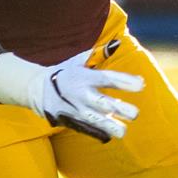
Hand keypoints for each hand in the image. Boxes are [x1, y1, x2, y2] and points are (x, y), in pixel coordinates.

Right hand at [0, 45, 143, 141]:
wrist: (37, 89)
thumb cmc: (64, 72)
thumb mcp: (77, 60)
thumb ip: (98, 53)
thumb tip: (117, 43)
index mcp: (85, 77)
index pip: (108, 78)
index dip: (125, 82)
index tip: (141, 84)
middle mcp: (82, 94)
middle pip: (104, 104)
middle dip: (121, 110)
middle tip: (135, 114)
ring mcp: (77, 110)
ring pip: (97, 122)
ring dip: (112, 127)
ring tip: (123, 131)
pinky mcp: (73, 121)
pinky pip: (90, 130)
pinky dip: (101, 132)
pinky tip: (111, 133)